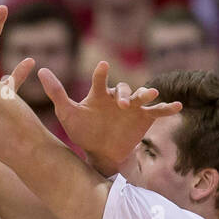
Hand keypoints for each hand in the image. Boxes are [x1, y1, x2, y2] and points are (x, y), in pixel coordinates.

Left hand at [42, 61, 180, 170]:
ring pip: (143, 96)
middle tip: (123, 104)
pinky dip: (168, 108)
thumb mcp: (67, 113)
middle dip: (126, 94)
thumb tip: (40, 70)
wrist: (100, 152)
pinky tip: (177, 107)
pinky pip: (158, 111)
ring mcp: (133, 107)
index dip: (101, 73)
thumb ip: (56, 92)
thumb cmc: (82, 130)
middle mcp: (118, 97)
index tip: (103, 65)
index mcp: (99, 95)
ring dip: (147, 94)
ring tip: (152, 96)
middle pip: (125, 89)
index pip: (100, 80)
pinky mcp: (145, 118)